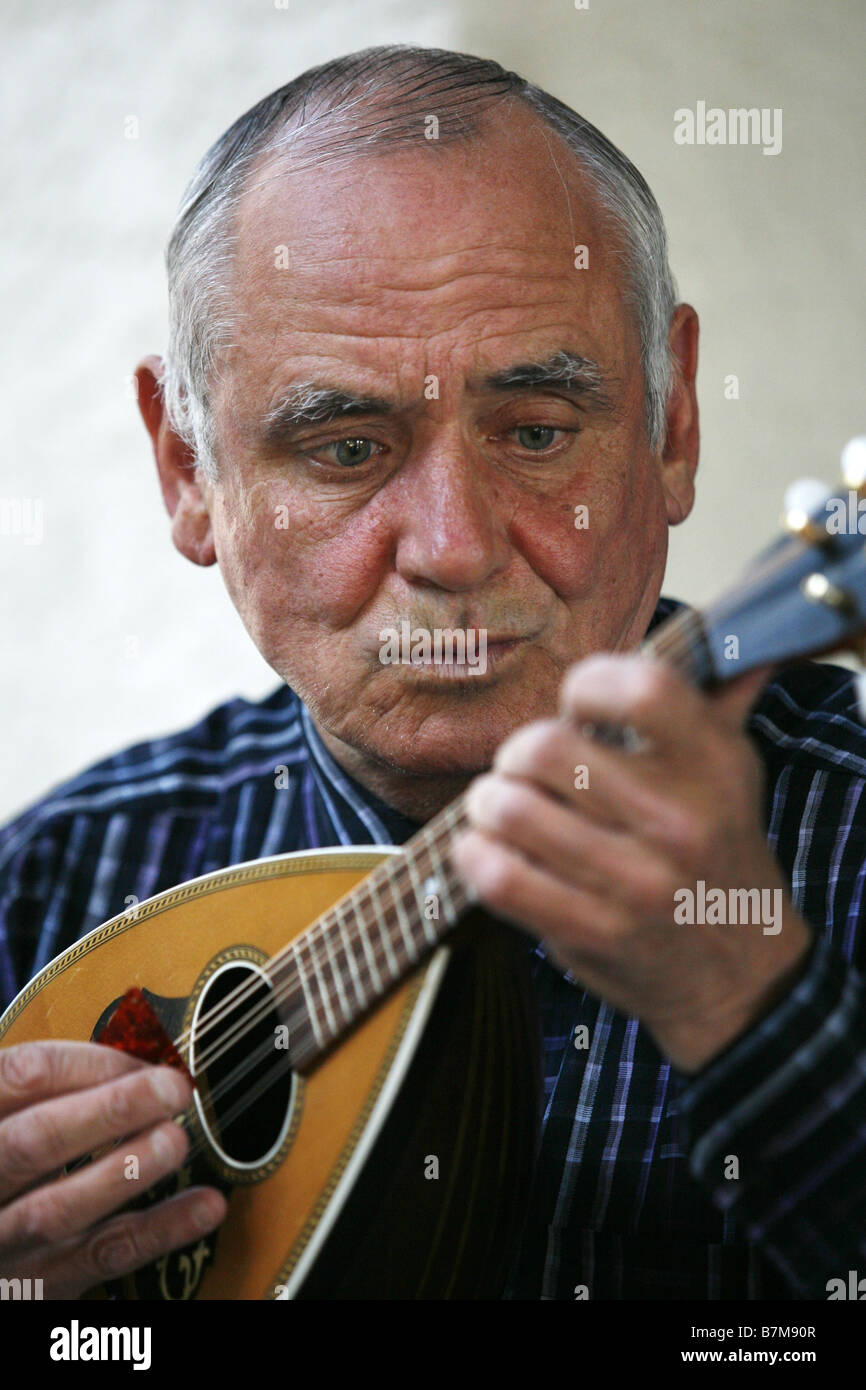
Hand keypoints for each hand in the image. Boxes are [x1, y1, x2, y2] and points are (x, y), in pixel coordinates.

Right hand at [0, 1040, 226, 1297]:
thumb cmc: (8, 1159)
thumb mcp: (13, 1114)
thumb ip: (54, 1089)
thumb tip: (144, 1062)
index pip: (24, 1074)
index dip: (91, 1061)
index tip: (147, 1057)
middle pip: (36, 1141)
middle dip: (110, 1110)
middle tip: (173, 1089)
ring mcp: (4, 1236)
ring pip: (58, 1208)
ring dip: (126, 1172)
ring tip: (176, 1140)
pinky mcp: (38, 1284)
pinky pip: (100, 1258)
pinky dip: (159, 1231)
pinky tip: (205, 1206)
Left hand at [453, 654, 812, 1071]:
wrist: (741, 976)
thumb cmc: (720, 856)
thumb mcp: (734, 772)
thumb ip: (716, 699)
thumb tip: (726, 627)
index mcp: (714, 767)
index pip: (637, 688)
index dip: (586, 683)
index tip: (576, 705)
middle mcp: (679, 822)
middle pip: (544, 748)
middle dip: (516, 753)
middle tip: (523, 769)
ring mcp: (634, 884)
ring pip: (508, 809)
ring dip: (488, 803)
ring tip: (502, 808)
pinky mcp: (591, 932)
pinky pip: (497, 875)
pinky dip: (474, 854)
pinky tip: (488, 849)